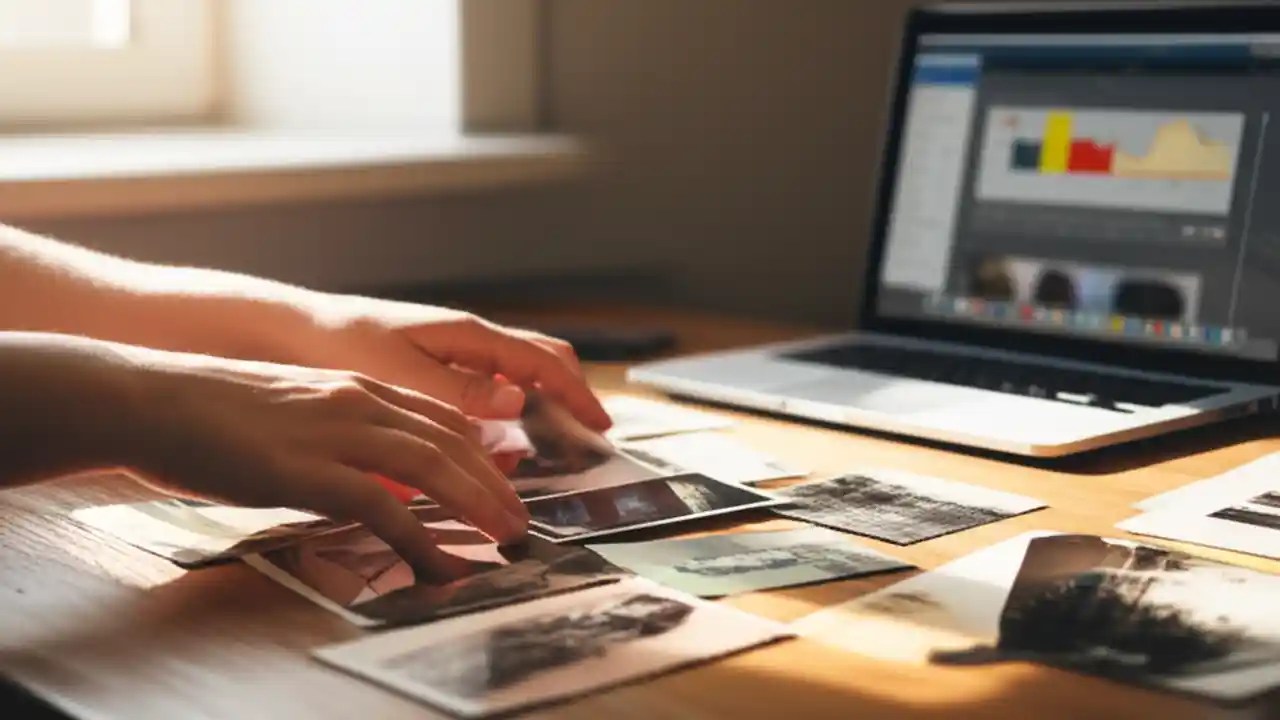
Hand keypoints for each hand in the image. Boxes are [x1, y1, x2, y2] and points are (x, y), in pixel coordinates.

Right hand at [110, 344, 529, 572]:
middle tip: (520, 520)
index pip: (438, 416)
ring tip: (507, 537)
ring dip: (477, 504)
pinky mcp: (307, 471)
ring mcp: (335, 434)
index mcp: (354, 386)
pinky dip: (419, 537)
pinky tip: (439, 562)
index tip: (499, 481)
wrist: (150, 398)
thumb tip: (358, 468)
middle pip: (449, 441)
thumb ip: (335, 429)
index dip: (477, 451)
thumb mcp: (291, 407)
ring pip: (432, 466)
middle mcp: (357, 402)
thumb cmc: (210, 409)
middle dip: (493, 483)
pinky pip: (382, 507)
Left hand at [280, 295, 610, 429]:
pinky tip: (494, 442)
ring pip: (516, 376)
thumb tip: (519, 402)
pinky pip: (485, 389)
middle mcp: (467, 340)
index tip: (601, 428)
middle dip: (570, 395)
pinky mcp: (431, 369)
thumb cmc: (338, 346)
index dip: (578, 396)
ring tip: (549, 448)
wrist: (284, 331)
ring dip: (539, 407)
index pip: (544, 362)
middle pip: (541, 361)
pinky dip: (504, 414)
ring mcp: (451, 352)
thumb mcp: (400, 374)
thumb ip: (460, 390)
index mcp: (467, 335)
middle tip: (588, 437)